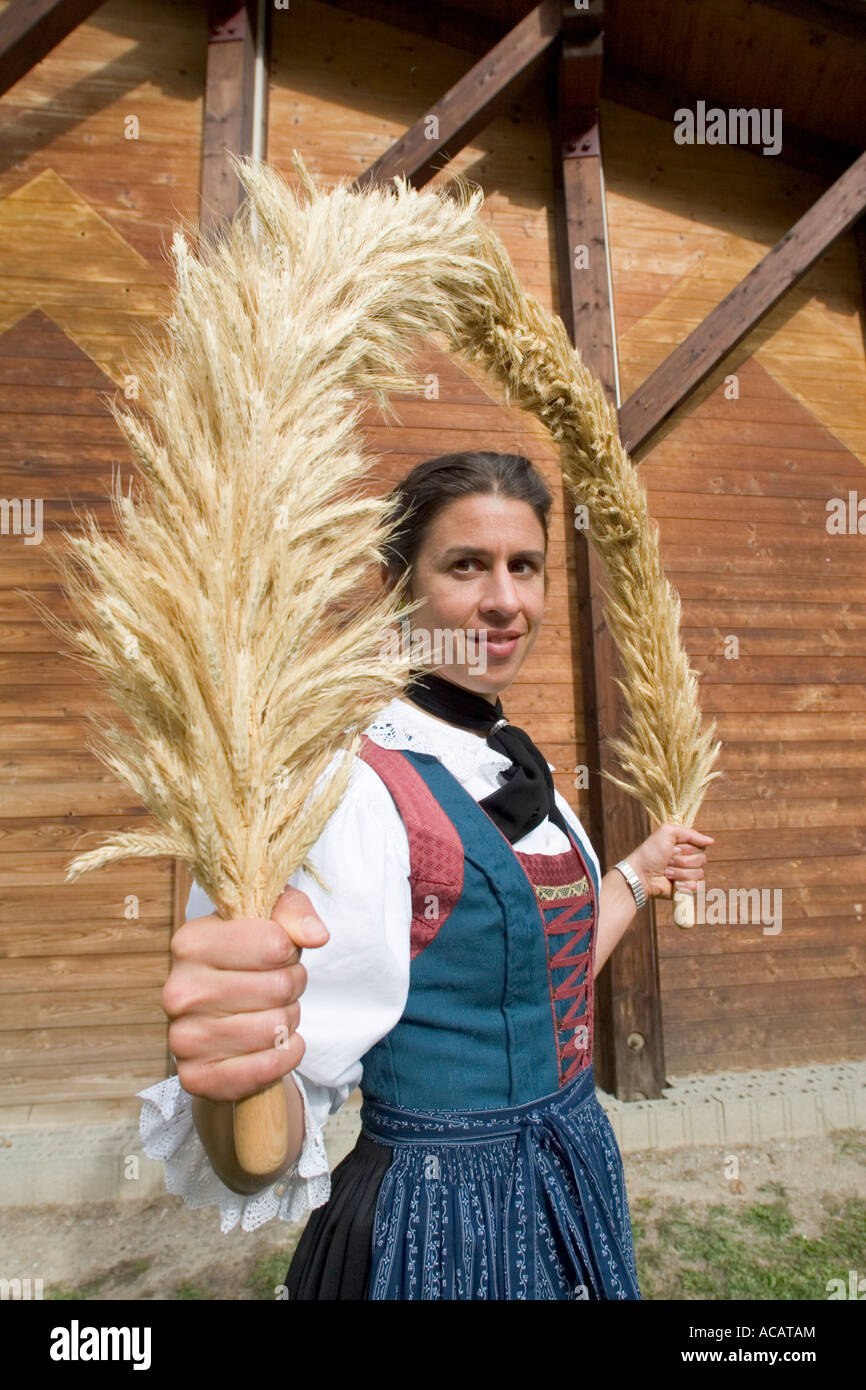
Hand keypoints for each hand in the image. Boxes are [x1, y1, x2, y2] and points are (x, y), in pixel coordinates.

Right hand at [162, 886, 329, 1102]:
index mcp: (191, 943)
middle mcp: (179, 991)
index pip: (275, 945)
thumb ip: (294, 913)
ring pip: (276, 1028)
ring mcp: (184, 1037)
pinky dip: (285, 1055)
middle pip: (279, 987)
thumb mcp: (270, 920)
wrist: (218, 1017)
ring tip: (271, 1012)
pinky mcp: (197, 1076)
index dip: (290, 951)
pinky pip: (266, 1067)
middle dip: (292, 986)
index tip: (278, 953)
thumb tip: (315, 935)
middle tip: (278, 987)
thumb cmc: (248, 961)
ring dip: (288, 1020)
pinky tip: (275, 1044)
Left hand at [627, 823, 713, 900]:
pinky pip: (696, 886)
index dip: (688, 847)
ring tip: (666, 872)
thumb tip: (711, 841)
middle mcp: (687, 860)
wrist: (641, 874)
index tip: (674, 847)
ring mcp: (686, 875)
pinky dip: (683, 885)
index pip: (701, 846)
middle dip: (683, 860)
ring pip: (699, 873)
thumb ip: (690, 833)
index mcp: (684, 847)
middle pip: (702, 860)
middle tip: (668, 860)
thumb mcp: (667, 832)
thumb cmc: (651, 852)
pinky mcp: (685, 889)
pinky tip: (672, 883)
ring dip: (680, 872)